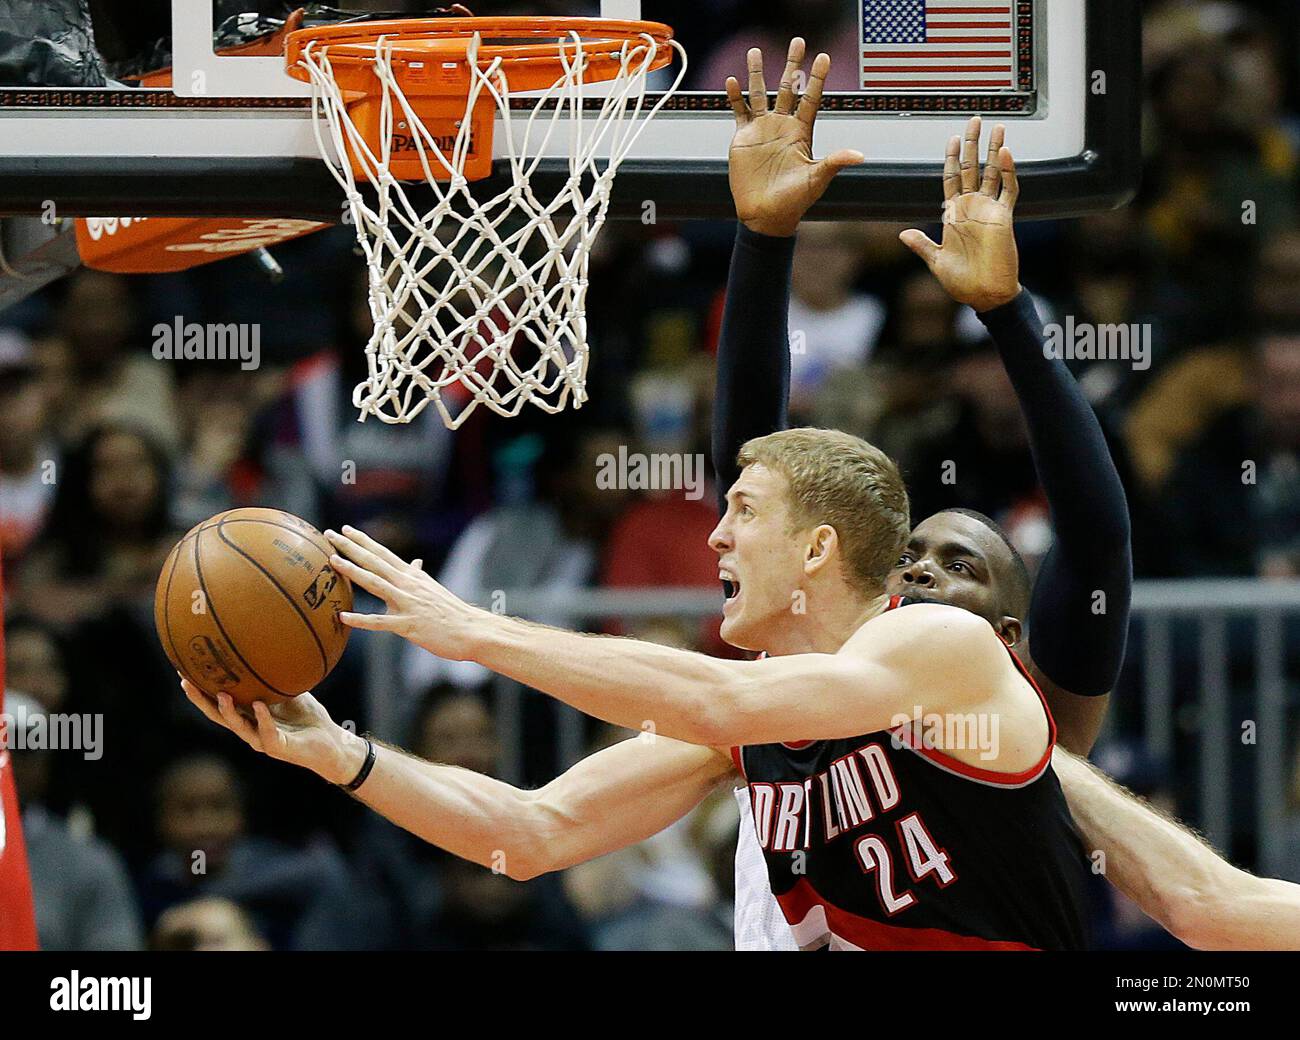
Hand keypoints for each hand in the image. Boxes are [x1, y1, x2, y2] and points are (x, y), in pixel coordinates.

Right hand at [180, 676, 362, 784]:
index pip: (219, 701)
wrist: (331, 743)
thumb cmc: (307, 718)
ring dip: (228, 711)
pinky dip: (263, 718)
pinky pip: (267, 733)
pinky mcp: (279, 748)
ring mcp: (262, 740)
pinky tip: (258, 705)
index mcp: (248, 716)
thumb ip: (277, 676)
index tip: (184, 670)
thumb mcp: (289, 691)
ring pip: (238, 727)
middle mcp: (250, 729)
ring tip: (221, 694)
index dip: (201, 689)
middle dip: (201, 700)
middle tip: (186, 681)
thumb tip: (269, 646)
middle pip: (218, 715)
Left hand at [325, 525, 484, 661]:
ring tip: (332, 561)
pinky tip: (343, 616)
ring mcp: (407, 603)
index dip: (362, 541)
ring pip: (375, 583)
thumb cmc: (450, 611)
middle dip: (350, 547)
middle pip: (374, 561)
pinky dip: (361, 619)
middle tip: (330, 534)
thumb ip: (419, 575)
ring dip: (353, 571)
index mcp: (411, 576)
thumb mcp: (433, 588)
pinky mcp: (408, 624)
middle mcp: (407, 585)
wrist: (470, 629)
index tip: (345, 529)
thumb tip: (416, 562)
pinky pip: (380, 622)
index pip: (382, 553)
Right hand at [726, 38, 864, 237]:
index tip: (824, 56)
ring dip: (757, 73)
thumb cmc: (794, 201)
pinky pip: (739, 112)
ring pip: (760, 93)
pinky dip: (734, 97)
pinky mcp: (743, 138)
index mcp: (802, 132)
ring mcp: (762, 130)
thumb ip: (834, 163)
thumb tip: (859, 155)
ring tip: (756, 50)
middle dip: (793, 64)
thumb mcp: (816, 180)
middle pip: (789, 88)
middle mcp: (783, 126)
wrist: (765, 215)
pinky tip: (732, 81)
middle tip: (798, 41)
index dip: (818, 78)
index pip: (811, 99)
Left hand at [900, 116, 1022, 312]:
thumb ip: (921, 245)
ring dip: (995, 150)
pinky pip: (1008, 190)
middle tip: (975, 120)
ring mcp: (989, 210)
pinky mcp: (1004, 218)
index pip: (951, 178)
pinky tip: (1007, 154)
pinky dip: (1008, 172)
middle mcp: (972, 208)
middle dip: (973, 144)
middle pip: (972, 167)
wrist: (984, 295)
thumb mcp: (936, 261)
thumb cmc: (962, 282)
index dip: (951, 158)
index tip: (953, 138)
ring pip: (993, 172)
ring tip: (997, 127)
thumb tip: (903, 234)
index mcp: (954, 214)